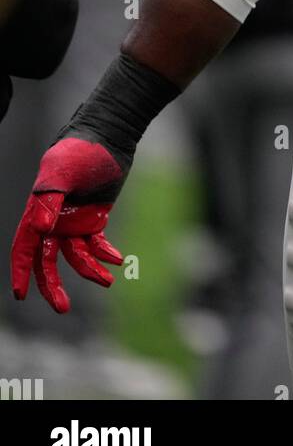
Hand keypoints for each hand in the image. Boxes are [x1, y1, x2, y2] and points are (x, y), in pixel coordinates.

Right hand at [11, 137, 125, 312]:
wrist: (109, 137)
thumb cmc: (80, 150)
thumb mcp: (61, 171)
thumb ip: (49, 199)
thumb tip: (39, 229)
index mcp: (39, 211)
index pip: (25, 247)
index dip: (21, 271)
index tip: (21, 295)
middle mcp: (54, 221)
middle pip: (47, 261)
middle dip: (52, 286)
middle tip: (62, 308)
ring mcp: (74, 221)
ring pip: (76, 256)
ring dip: (90, 270)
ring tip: (108, 280)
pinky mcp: (95, 218)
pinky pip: (97, 244)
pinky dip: (105, 254)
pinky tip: (118, 260)